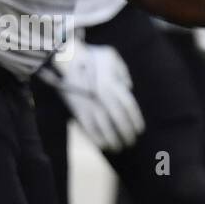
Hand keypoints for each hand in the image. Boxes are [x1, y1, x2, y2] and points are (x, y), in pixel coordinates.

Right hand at [40, 35, 143, 151]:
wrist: (64, 57)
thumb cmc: (90, 56)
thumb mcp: (110, 56)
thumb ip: (122, 72)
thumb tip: (128, 87)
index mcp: (111, 83)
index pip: (128, 106)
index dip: (135, 120)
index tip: (140, 130)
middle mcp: (101, 95)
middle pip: (118, 119)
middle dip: (126, 133)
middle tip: (131, 142)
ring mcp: (89, 103)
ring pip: (104, 127)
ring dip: (113, 140)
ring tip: (119, 147)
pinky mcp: (77, 109)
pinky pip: (88, 128)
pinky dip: (97, 139)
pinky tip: (104, 145)